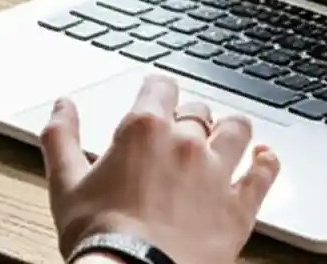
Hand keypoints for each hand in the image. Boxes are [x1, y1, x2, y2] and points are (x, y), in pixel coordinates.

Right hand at [40, 74, 280, 263]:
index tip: (155, 96)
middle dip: (188, 117)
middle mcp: (186, 143)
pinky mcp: (239, 206)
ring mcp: (217, 173)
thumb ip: (60, 138)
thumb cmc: (100, 239)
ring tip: (222, 138)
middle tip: (178, 132)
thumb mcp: (66, 185)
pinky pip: (264, 173)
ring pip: (237, 130)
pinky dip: (266, 162)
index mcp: (144, 130)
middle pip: (198, 109)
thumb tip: (62, 106)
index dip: (157, 89)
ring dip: (230, 130)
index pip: (160, 86)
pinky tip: (263, 158)